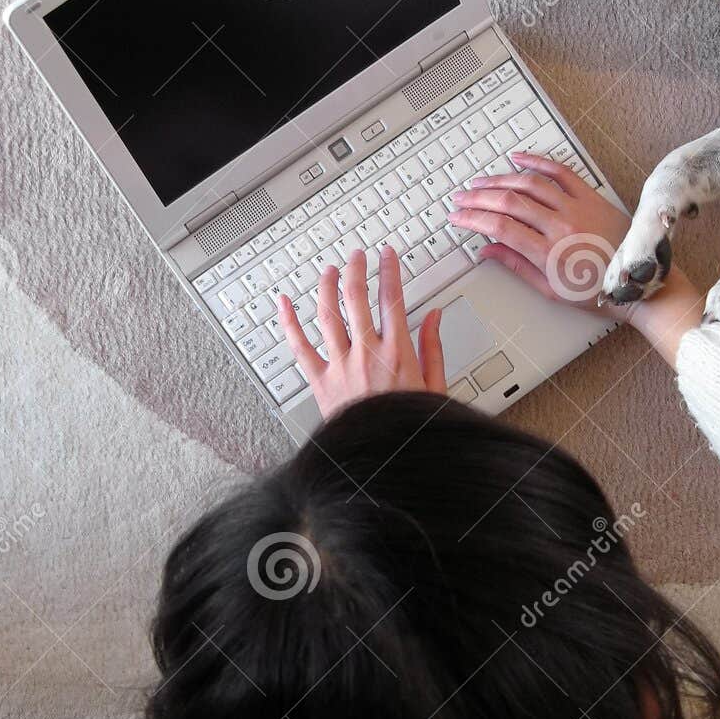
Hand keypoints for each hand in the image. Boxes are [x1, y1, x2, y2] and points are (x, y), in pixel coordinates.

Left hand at [278, 245, 445, 419]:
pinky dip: (289, 322)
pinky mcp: (321, 382)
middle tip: (358, 257)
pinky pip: (299, 347)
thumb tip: (434, 317)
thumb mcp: (435, 386)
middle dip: (357, 269)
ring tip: (329, 271)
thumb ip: (433, 348)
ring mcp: (340, 366)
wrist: (385, 462)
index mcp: (398, 352)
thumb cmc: (409, 428)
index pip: (392, 298)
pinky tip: (283, 304)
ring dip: (327, 286)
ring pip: (328, 314)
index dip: (389, 270)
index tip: (388, 256)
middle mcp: (366, 353)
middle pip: (357, 297)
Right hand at [448, 152, 631, 309]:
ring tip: (481, 182)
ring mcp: (577, 208)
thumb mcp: (551, 290)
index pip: (500, 227)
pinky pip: (560, 172)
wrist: (638, 281)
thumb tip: (487, 251)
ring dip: (500, 179)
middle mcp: (561, 226)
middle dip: (479, 197)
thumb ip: (516, 266)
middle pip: (509, 201)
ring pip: (530, 183)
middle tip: (461, 198)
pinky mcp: (590, 197)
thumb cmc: (597, 291)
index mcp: (548, 253)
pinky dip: (537, 162)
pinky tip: (518, 159)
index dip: (473, 219)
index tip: (458, 217)